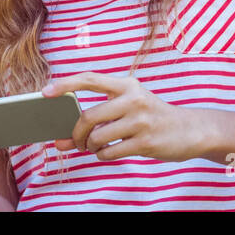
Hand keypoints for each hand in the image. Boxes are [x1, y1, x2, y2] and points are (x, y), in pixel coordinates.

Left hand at [43, 73, 203, 161]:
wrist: (189, 130)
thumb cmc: (150, 117)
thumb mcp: (128, 108)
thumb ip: (97, 119)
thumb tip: (61, 140)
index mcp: (127, 84)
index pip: (90, 78)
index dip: (65, 84)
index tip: (46, 92)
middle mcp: (133, 98)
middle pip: (88, 116)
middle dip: (77, 133)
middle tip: (77, 141)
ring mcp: (140, 120)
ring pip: (97, 137)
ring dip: (91, 147)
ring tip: (97, 147)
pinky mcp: (145, 141)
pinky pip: (110, 152)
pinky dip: (104, 155)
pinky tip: (110, 152)